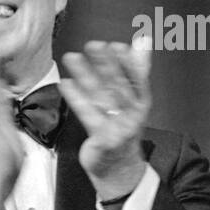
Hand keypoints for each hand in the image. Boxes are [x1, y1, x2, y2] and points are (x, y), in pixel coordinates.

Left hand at [59, 35, 152, 199]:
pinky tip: (66, 84)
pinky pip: (88, 115)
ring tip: (71, 57)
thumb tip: (143, 40)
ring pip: (101, 97)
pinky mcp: (103, 139)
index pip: (138, 79)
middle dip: (106, 64)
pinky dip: (76, 98)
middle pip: (118, 85)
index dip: (128, 62)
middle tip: (93, 45)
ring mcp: (119, 127)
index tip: (116, 46)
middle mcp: (132, 114)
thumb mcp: (134, 100)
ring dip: (86, 76)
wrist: (119, 168)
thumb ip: (137, 70)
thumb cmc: (122, 129)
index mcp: (141, 102)